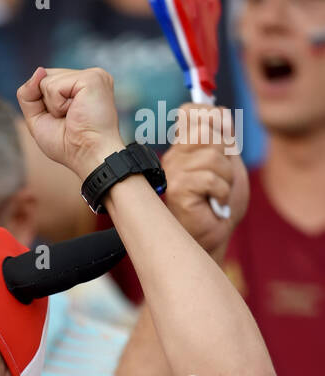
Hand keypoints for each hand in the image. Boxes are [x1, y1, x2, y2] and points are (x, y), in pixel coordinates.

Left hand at [17, 66, 122, 182]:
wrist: (88, 157)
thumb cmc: (68, 145)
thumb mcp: (38, 120)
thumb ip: (28, 95)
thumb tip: (39, 70)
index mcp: (80, 85)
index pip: (46, 79)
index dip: (43, 103)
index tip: (63, 120)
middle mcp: (88, 76)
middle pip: (45, 76)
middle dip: (46, 104)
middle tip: (68, 120)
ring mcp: (92, 75)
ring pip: (46, 80)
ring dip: (53, 106)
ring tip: (73, 117)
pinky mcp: (91, 78)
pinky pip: (54, 86)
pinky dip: (57, 105)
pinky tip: (75, 112)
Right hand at [162, 105, 248, 258]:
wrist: (214, 238)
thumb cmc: (219, 205)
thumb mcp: (228, 162)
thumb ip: (223, 137)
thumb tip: (219, 113)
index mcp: (183, 147)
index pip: (191, 111)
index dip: (213, 118)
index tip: (224, 142)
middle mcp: (172, 157)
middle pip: (207, 129)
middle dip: (225, 154)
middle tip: (222, 177)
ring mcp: (172, 173)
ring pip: (212, 155)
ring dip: (226, 178)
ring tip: (218, 194)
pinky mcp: (177, 190)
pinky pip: (210, 177)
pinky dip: (221, 192)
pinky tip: (215, 204)